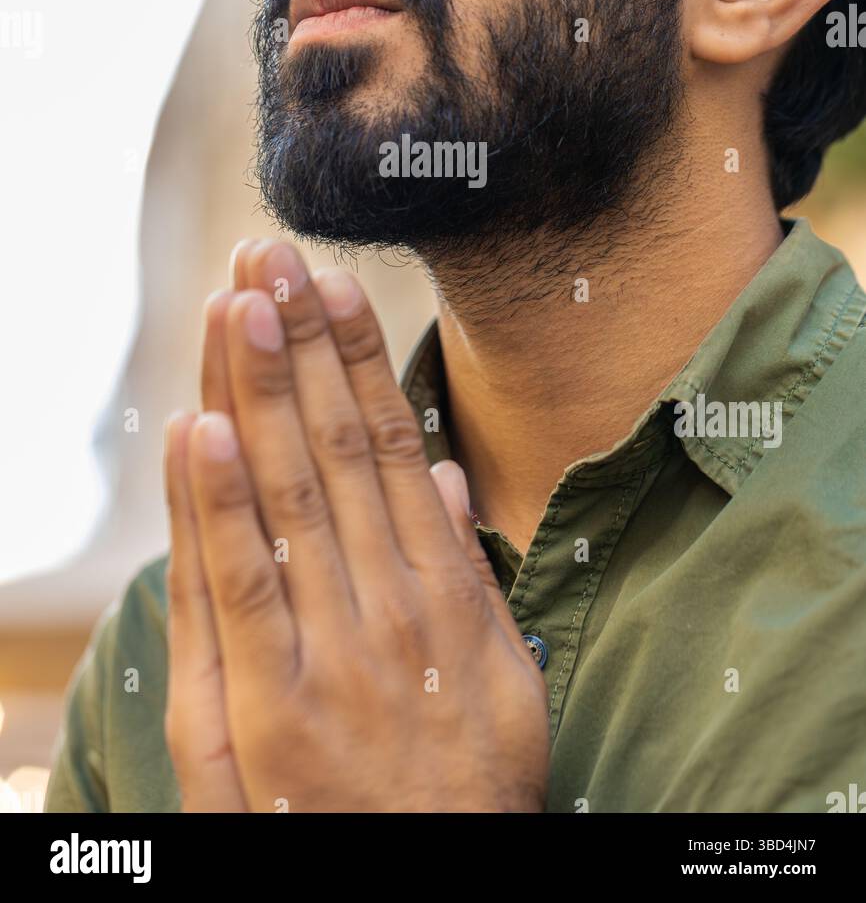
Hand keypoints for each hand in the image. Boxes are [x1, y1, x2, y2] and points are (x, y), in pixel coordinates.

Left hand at [165, 239, 549, 812]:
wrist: (435, 890)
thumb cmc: (466, 783)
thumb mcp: (500, 674)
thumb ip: (464, 569)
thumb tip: (437, 475)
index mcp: (439, 588)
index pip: (387, 445)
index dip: (356, 360)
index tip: (331, 286)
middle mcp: (386, 604)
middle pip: (331, 449)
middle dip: (296, 347)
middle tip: (268, 260)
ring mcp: (326, 651)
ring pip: (285, 497)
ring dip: (256, 394)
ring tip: (235, 306)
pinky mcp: (265, 705)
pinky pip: (241, 589)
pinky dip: (216, 508)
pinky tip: (201, 431)